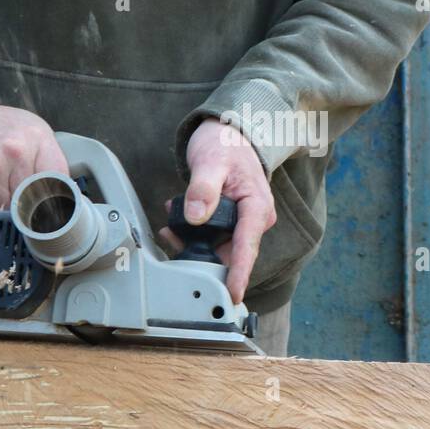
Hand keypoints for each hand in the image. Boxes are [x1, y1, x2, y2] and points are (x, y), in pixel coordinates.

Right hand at [0, 103, 67, 213]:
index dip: (55, 201)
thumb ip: (50, 161)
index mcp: (38, 139)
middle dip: (26, 207)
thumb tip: (67, 197)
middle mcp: (16, 151)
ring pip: (6, 209)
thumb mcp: (34, 132)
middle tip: (19, 203)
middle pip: (31, 200)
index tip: (51, 211)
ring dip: (2, 209)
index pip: (58, 182)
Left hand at [159, 117, 275, 303]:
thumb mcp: (211, 161)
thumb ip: (203, 188)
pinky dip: (193, 235)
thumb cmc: (225, 144)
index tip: (231, 294)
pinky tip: (177, 222)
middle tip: (172, 239)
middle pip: (230, 254)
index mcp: (257, 207)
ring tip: (172, 226)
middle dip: (201, 255)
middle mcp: (254, 220)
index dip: (238, 273)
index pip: (247, 247)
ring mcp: (244, 224)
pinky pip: (214, 240)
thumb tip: (196, 215)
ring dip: (194, 243)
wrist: (228, 134)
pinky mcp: (233, 224)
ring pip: (219, 249)